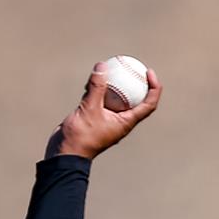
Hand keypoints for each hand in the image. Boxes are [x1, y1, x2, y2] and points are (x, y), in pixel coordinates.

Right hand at [46, 61, 161, 160]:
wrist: (65, 153)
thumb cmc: (81, 136)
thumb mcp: (90, 109)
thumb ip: (96, 87)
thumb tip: (102, 66)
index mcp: (126, 122)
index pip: (148, 105)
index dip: (154, 88)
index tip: (148, 72)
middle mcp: (120, 121)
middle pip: (134, 99)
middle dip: (136, 82)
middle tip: (132, 65)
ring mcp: (107, 119)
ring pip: (116, 98)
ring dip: (115, 84)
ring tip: (112, 68)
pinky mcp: (95, 117)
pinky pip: (101, 100)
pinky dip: (99, 89)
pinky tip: (93, 79)